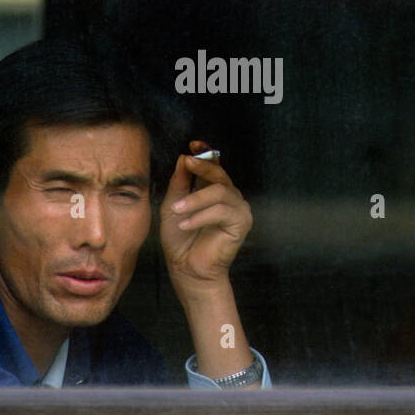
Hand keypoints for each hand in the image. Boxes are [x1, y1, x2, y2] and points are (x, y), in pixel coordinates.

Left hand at [159, 140, 252, 301]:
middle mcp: (229, 196)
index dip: (206, 153)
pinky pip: (222, 211)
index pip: (215, 165)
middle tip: (187, 163)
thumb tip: (184, 158)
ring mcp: (238, 208)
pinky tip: (186, 224)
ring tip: (177, 210)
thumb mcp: (173, 205)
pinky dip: (201, 216)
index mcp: (214, 190)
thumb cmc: (180, 240)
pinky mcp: (242, 223)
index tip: (193, 144)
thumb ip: (179, 183)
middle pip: (220, 173)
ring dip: (195, 199)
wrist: (187, 269)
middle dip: (203, 165)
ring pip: (220, 191)